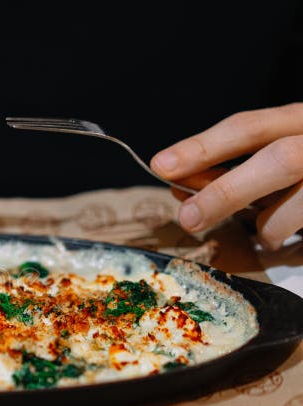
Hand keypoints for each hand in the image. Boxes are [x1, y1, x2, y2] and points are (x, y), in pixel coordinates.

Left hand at [151, 103, 302, 249]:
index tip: (162, 166)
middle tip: (189, 218)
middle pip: (280, 159)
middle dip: (228, 191)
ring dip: (271, 226)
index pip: (249, 126)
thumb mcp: (273, 159)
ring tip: (267, 234)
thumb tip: (181, 188)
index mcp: (301, 120)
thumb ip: (233, 170)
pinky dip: (291, 241)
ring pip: (300, 203)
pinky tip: (292, 240)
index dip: (203, 146)